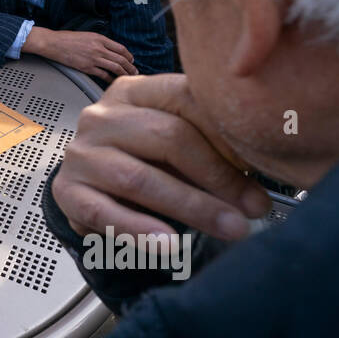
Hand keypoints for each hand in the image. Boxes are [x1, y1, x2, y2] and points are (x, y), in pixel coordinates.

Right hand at [27, 27, 136, 81]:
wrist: (54, 43)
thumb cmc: (67, 39)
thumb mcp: (87, 35)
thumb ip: (99, 41)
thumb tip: (109, 49)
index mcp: (100, 39)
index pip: (121, 48)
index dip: (129, 55)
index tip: (131, 60)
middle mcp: (99, 48)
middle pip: (121, 59)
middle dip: (130, 66)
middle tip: (134, 71)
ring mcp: (93, 59)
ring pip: (115, 67)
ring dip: (124, 73)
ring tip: (127, 76)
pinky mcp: (87, 68)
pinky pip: (104, 75)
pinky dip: (111, 79)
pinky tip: (113, 81)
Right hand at [52, 74, 270, 241]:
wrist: (92, 190)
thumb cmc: (147, 163)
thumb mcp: (178, 141)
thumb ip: (212, 140)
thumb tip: (271, 156)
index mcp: (132, 92)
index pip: (184, 98)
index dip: (227, 132)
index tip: (264, 164)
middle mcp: (100, 116)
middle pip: (167, 137)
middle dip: (218, 176)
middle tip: (254, 208)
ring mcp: (80, 155)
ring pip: (139, 178)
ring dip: (191, 207)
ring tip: (230, 228)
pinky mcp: (67, 193)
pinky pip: (105, 214)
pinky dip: (141, 231)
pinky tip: (171, 245)